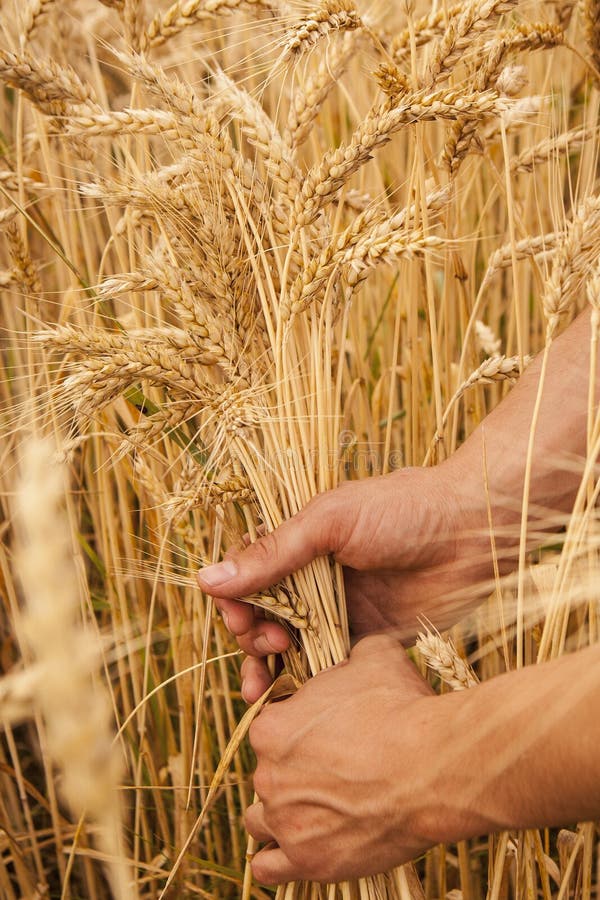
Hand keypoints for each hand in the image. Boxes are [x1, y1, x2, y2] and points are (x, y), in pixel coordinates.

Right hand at [198, 460, 492, 700]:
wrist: (474, 529)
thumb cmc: (401, 509)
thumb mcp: (329, 522)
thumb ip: (272, 555)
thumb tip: (207, 580)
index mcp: (301, 543)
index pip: (249, 576)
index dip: (236, 601)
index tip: (238, 618)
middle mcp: (316, 579)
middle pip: (264, 617)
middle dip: (252, 637)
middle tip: (269, 644)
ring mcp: (342, 611)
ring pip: (291, 648)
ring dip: (270, 668)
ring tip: (266, 686)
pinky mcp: (369, 640)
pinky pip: (328, 668)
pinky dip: (307, 685)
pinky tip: (293, 701)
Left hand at [245, 634, 441, 883]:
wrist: (434, 767)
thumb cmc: (402, 708)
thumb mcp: (376, 658)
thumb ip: (352, 654)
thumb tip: (355, 652)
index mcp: (272, 728)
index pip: (269, 729)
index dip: (298, 729)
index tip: (325, 734)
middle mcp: (268, 776)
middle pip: (268, 774)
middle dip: (294, 771)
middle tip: (335, 770)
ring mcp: (286, 822)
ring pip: (261, 821)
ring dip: (281, 815)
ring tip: (316, 810)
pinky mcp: (308, 861)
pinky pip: (268, 869)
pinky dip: (279, 859)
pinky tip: (303, 846)